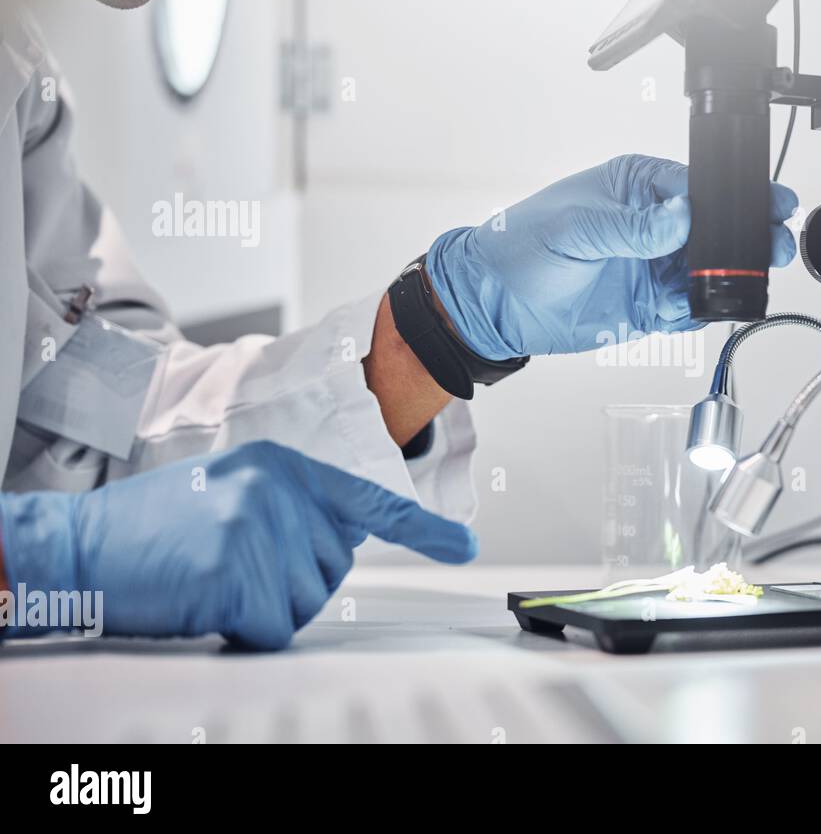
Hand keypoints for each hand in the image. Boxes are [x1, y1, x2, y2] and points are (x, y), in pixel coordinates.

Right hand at [0, 441, 476, 649]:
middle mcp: (280, 492)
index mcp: (283, 467)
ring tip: (210, 575)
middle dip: (287, 580)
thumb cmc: (155, 528)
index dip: (423, 529)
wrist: (79, 548)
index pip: (369, 500)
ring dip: (262, 606)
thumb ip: (293, 506)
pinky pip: (271, 629)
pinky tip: (204, 600)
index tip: (464, 548)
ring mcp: (260, 531)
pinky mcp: (237, 575)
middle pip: (331, 569)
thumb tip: (343, 536)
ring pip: (304, 603)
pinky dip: (240, 629)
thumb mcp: (234, 491)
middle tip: (226, 561)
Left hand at [425, 154, 798, 359]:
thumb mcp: (575, 229)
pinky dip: (698, 311)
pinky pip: (689, 308)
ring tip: (738, 284)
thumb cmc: (519, 249)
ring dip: (726, 279)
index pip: (698, 186)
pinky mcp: (650, 307)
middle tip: (771, 246)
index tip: (765, 204)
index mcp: (636, 186)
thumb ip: (632, 227)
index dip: (734, 196)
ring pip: (708, 272)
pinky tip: (695, 309)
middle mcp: (652, 225)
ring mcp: (653, 266)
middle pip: (715, 229)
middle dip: (745, 238)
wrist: (491, 305)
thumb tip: (681, 217)